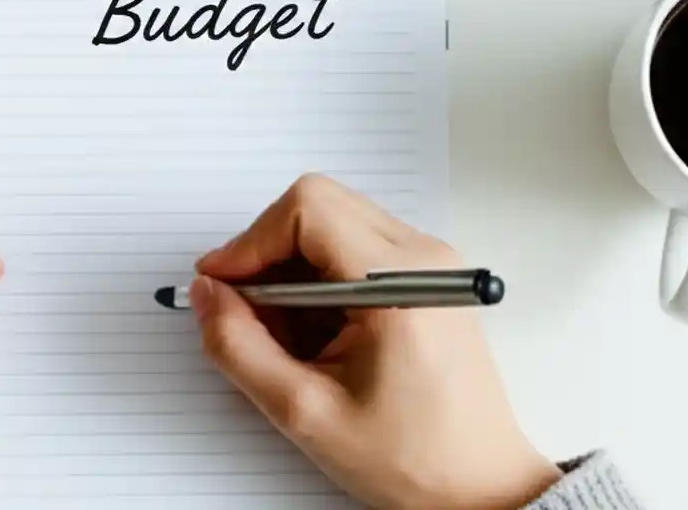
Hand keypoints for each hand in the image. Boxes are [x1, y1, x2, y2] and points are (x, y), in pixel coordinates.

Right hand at [191, 174, 560, 509]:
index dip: (250, 241)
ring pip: (331, 225)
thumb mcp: (304, 412)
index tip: (220, 284)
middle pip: (318, 207)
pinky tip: (314, 337)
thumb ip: (239, 347)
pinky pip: (353, 250)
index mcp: (402, 283)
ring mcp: (430, 264)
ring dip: (290, 271)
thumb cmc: (413, 460)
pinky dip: (317, 282)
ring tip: (285, 338)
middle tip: (243, 311)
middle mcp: (424, 257)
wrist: (481, 488)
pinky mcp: (426, 278)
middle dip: (266, 254)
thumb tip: (206, 295)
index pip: (308, 209)